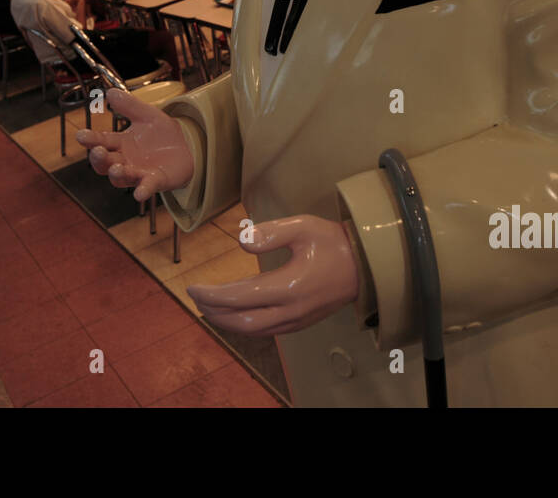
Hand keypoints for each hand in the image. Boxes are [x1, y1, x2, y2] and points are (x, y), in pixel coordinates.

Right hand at [75, 89, 193, 200]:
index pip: (101, 141)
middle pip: (105, 163)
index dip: (90, 139)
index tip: (81, 136)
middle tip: (97, 150)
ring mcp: (139, 173)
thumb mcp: (147, 115)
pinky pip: (146, 187)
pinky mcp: (155, 181)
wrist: (187, 146)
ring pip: (120, 178)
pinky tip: (140, 193)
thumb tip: (110, 92)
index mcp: (120, 143)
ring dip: (116, 174)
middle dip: (99, 158)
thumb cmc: (161, 133)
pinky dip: (142, 190)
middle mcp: (125, 160)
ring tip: (116, 168)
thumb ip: (129, 105)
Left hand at [187, 215, 360, 335]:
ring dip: (226, 322)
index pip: (239, 297)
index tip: (192, 286)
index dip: (212, 295)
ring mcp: (296, 320)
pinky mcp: (301, 322)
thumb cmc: (333, 243)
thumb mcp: (303, 226)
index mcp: (289, 287)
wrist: (365, 266)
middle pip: (241, 321)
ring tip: (208, 308)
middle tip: (194, 298)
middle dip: (213, 311)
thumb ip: (270, 233)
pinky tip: (235, 315)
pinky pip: (266, 331)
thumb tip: (241, 242)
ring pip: (253, 330)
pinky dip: (244, 326)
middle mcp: (291, 310)